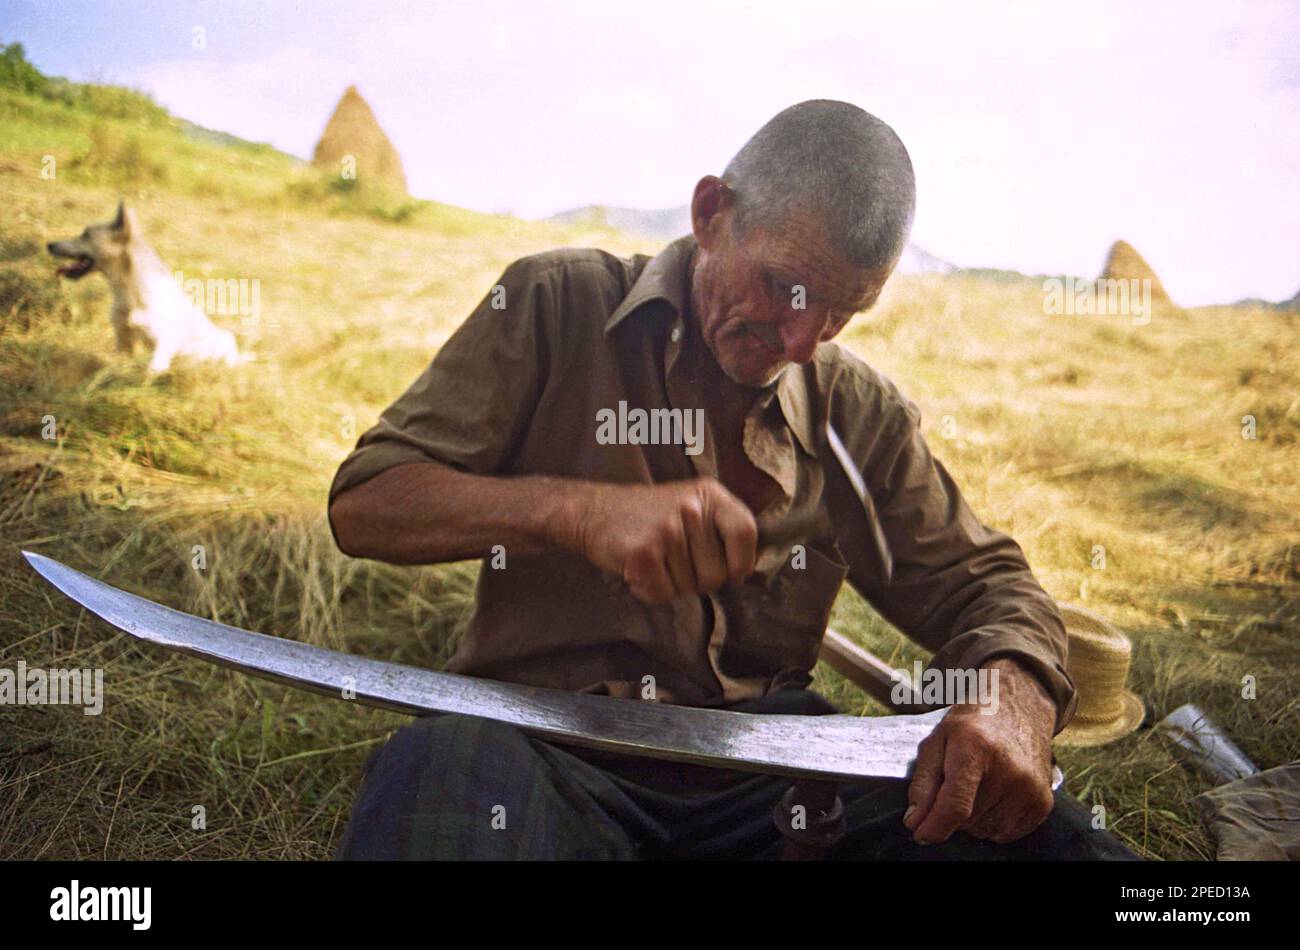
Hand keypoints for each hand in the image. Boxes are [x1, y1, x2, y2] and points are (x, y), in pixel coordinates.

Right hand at [575, 477, 757, 604]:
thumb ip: (722, 530)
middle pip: (718, 573)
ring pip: (689, 588)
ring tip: (654, 560)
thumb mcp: (693, 506)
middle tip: (674, 560)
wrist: (594, 512)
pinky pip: (663, 594)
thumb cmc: (649, 517)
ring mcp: (667, 529)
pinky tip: (639, 570)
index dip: (742, 562)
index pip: (745, 532)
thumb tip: (748, 569)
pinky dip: (650, 591)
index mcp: (709, 494)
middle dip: (699, 580)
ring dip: (671, 584)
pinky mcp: (643, 552)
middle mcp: (691, 508)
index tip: (732, 573)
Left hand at [903, 657, 1056, 844]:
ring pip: (984, 831)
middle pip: (966, 821)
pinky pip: (1006, 834)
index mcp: (976, 748)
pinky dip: (993, 821)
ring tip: (978, 783)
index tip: (919, 833)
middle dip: (951, 810)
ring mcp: (1030, 788)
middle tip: (958, 781)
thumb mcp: (936, 741)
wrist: (1017, 709)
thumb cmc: (972, 724)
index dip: (934, 827)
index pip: (956, 806)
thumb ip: (922, 782)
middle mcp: (1010, 771)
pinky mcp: (1042, 803)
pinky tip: (994, 793)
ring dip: (972, 818)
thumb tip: (915, 821)